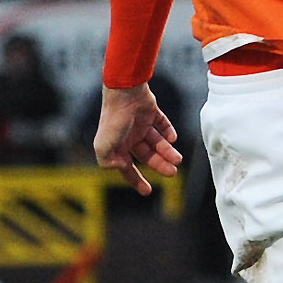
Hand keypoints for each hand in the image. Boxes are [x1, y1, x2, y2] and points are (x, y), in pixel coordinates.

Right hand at [94, 83, 182, 198]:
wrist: (125, 91)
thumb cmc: (114, 119)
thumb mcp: (104, 145)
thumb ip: (107, 162)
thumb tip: (121, 168)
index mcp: (116, 146)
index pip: (127, 168)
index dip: (136, 180)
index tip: (148, 191)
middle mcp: (128, 136)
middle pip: (147, 156)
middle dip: (160, 165)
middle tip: (173, 172)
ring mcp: (139, 124)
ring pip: (157, 143)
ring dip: (167, 152)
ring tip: (177, 159)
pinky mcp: (150, 112)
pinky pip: (162, 124)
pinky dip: (168, 132)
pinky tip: (172, 138)